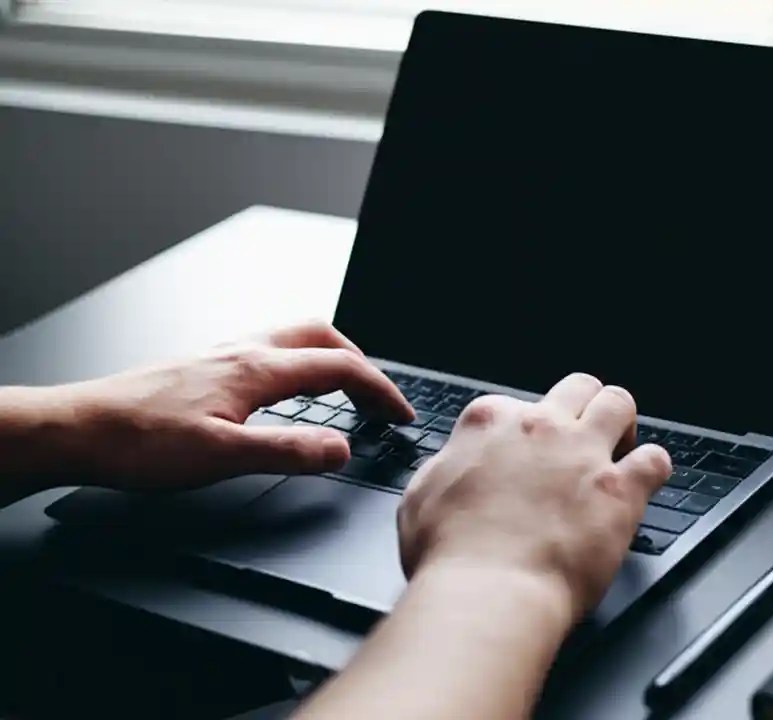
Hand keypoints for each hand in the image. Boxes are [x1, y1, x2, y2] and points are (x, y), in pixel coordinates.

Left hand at [37, 321, 413, 491]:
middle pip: (322, 337)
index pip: (340, 367)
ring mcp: (222, 357)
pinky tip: (283, 394)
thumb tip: (342, 448)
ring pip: (292, 341)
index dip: (380, 391)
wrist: (79, 430)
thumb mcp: (222, 456)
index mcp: (256, 369)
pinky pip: (267, 353)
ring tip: (343, 390)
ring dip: (329, 358)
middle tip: (378, 397)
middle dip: (361, 362)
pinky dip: (297, 366)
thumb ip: (289, 450)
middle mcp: (242, 352)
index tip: (401, 415)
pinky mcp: (205, 369)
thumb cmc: (138, 442)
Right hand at [397, 372, 672, 618]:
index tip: (526, 456)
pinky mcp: (620, 489)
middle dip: (583, 408)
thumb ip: (447, 469)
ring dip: (622, 424)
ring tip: (618, 450)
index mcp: (489, 423)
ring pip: (619, 402)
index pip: (514, 404)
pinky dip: (653, 469)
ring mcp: (583, 453)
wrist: (486, 595)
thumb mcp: (421, 498)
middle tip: (582, 441)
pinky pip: (656, 459)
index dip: (524, 433)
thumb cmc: (449, 558)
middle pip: (577, 387)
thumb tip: (457, 467)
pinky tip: (644, 484)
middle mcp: (540, 427)